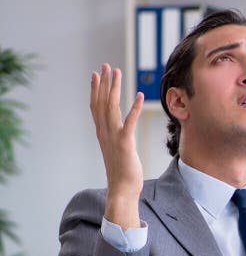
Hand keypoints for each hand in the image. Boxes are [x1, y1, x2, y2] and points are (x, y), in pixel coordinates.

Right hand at [89, 64, 143, 228]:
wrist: (121, 190)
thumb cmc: (122, 173)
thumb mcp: (116, 152)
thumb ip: (115, 140)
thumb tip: (119, 134)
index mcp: (102, 133)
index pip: (96, 106)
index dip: (95, 89)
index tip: (96, 74)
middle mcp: (104, 132)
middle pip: (101, 102)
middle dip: (103, 82)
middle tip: (106, 65)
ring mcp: (113, 137)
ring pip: (111, 107)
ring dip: (114, 88)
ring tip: (118, 72)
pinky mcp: (125, 143)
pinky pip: (129, 122)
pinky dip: (134, 108)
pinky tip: (140, 95)